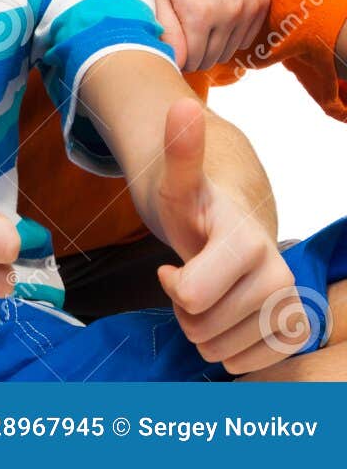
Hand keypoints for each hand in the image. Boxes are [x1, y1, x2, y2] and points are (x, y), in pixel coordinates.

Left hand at [145, 0, 267, 72]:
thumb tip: (175, 60)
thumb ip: (165, 28)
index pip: (193, 60)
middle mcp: (232, 12)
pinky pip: (248, 35)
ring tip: (195, 27)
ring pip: (231, 49)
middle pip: (213, 57)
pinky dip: (232, 34)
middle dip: (195, 54)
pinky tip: (216, 18)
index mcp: (201, 13)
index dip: (178, 58)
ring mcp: (251, 5)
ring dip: (214, 45)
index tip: (169, 48)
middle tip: (181, 38)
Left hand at [154, 99, 301, 373]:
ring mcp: (289, 301)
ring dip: (204, 332)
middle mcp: (277, 272)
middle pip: (204, 326)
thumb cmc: (197, 207)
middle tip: (187, 281)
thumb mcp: (177, 181)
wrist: (234, 224)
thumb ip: (179, 152)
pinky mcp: (295, 327)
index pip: (192, 295)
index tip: (172, 266)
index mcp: (245, 240)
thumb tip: (181, 107)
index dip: (173, 285)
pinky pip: (255, 362)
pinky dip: (233, 350)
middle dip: (185, 311)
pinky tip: (227, 322)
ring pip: (224, 349)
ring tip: (205, 298)